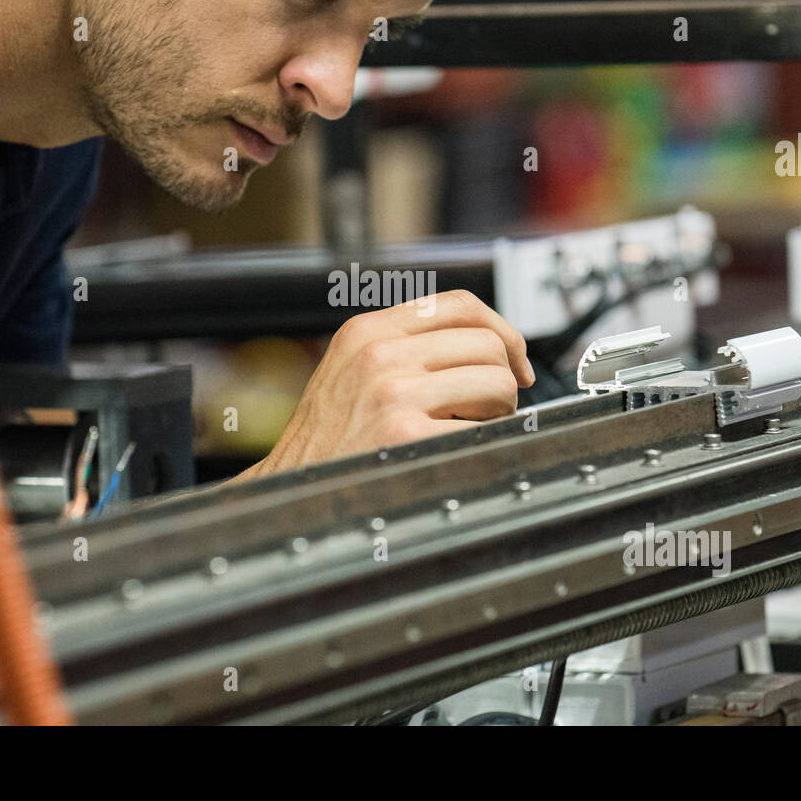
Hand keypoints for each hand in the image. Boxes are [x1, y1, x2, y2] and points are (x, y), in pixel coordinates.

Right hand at [236, 290, 533, 479]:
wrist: (287, 496)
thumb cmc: (325, 444)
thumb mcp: (349, 373)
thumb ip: (401, 348)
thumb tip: (479, 343)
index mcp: (366, 331)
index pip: (459, 304)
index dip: (501, 330)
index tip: (512, 360)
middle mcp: (379, 354)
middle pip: (486, 344)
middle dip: (503, 379)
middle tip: (491, 410)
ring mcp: (393, 393)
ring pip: (496, 383)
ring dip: (500, 413)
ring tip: (473, 432)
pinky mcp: (406, 436)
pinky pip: (483, 431)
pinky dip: (485, 446)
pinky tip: (460, 457)